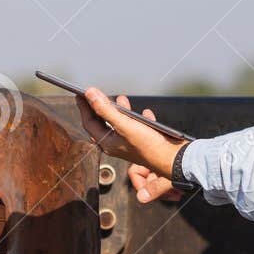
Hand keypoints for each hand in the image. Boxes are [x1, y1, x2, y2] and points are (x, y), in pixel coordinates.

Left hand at [77, 88, 183, 204]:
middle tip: (94, 94)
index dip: (84, 107)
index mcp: (108, 143)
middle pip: (102, 124)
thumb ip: (106, 110)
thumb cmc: (148, 145)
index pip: (90, 123)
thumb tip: (89, 94)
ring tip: (121, 98)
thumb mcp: (125, 125)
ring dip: (119, 111)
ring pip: (119, 124)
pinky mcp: (143, 141)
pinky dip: (138, 118)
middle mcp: (116, 144)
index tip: (80, 94)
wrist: (173, 159)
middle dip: (99, 108)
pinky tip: (145, 112)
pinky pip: (137, 127)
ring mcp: (130, 143)